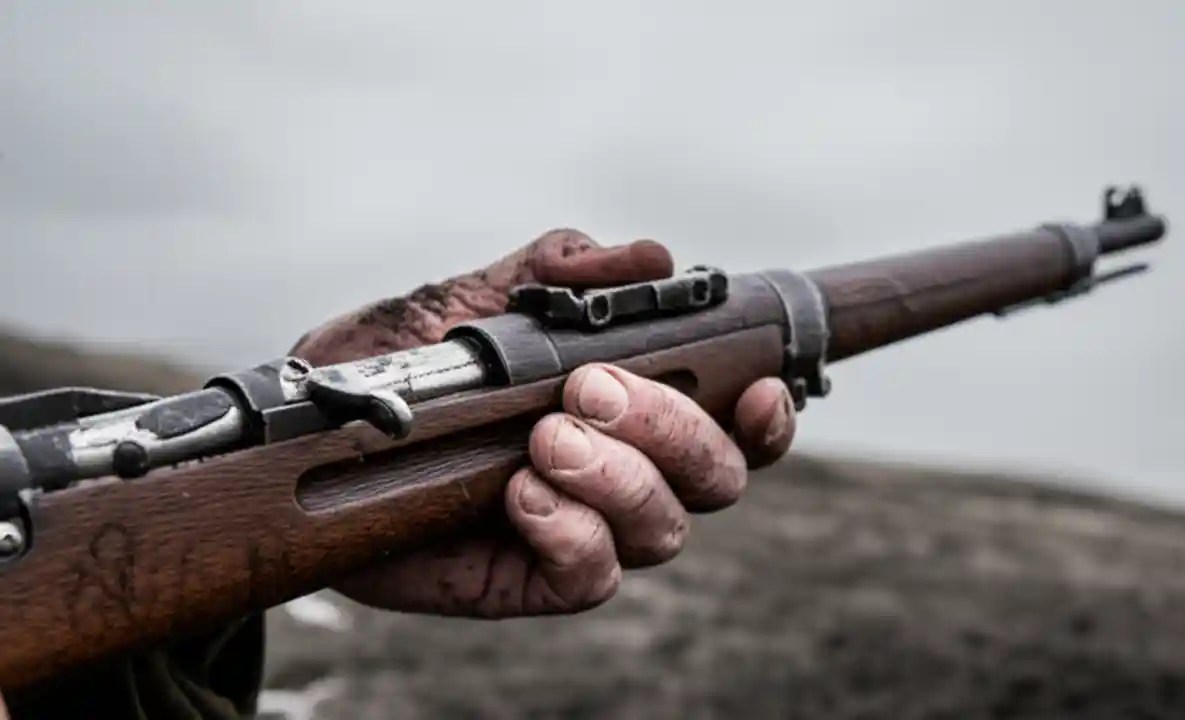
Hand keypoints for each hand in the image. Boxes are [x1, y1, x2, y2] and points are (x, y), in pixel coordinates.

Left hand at [291, 230, 796, 616]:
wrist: (319, 429)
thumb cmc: (409, 362)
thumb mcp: (479, 298)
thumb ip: (559, 272)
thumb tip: (649, 256)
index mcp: (635, 408)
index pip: (737, 422)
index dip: (768, 412)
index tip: (757, 384)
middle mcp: (627, 473)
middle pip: (717, 476)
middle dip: (672, 429)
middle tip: (591, 390)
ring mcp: (585, 529)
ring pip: (666, 529)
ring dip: (620, 477)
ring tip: (546, 437)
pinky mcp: (533, 580)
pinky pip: (594, 577)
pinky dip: (574, 533)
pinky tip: (521, 495)